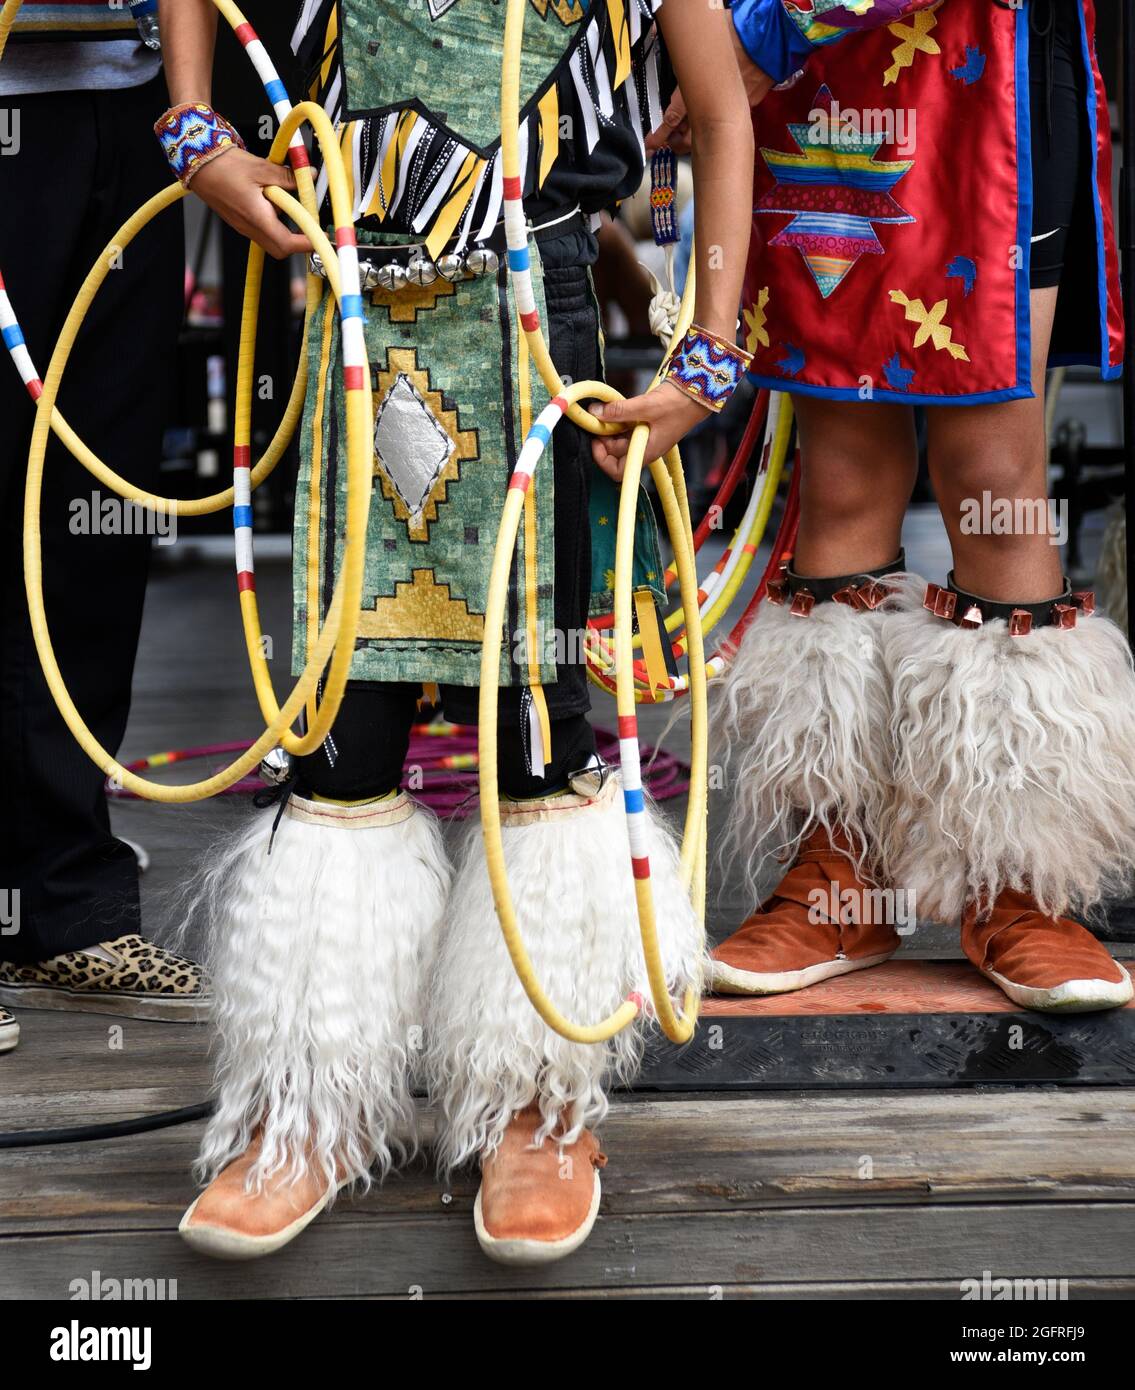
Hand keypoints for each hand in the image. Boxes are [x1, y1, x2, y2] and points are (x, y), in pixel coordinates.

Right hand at [190, 147, 311, 259]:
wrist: (197, 162)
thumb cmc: (223, 165)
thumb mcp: (261, 167)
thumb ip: (288, 176)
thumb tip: (308, 176)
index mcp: (256, 217)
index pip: (287, 243)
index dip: (307, 243)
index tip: (319, 237)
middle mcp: (249, 227)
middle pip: (280, 249)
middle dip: (297, 241)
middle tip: (308, 223)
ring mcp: (243, 227)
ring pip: (271, 240)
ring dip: (285, 229)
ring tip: (288, 203)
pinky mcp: (240, 221)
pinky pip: (261, 229)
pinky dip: (273, 221)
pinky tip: (273, 200)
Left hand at [589, 382, 709, 481]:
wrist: (697, 393)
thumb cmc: (679, 404)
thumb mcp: (646, 406)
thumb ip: (619, 411)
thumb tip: (595, 413)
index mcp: (646, 452)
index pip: (618, 472)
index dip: (603, 460)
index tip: (596, 441)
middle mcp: (644, 449)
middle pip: (615, 454)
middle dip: (604, 438)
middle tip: (598, 419)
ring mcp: (645, 438)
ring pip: (619, 440)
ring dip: (610, 428)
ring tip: (607, 410)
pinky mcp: (645, 427)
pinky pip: (626, 428)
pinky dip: (618, 420)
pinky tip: (617, 407)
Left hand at [645, 23, 773, 154]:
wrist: (770, 39)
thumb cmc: (737, 35)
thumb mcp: (704, 42)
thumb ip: (687, 55)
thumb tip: (666, 43)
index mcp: (696, 89)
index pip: (671, 118)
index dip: (659, 134)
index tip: (650, 144)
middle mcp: (711, 105)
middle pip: (689, 138)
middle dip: (677, 144)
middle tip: (669, 142)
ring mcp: (730, 109)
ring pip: (708, 136)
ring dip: (697, 139)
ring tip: (689, 134)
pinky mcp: (746, 107)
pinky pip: (728, 120)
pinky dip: (720, 122)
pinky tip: (716, 117)